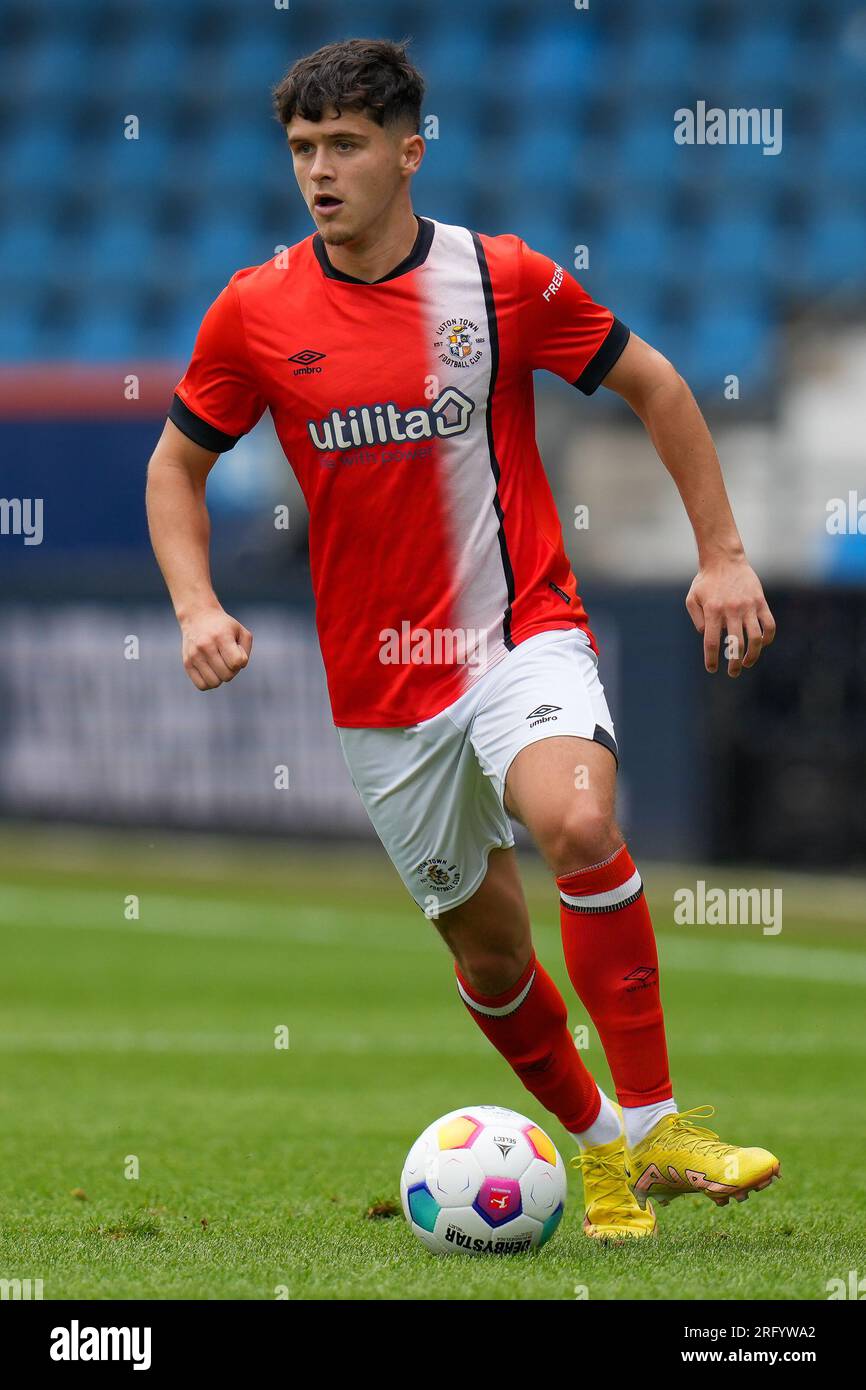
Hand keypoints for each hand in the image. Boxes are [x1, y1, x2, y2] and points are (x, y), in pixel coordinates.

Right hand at [180, 606, 252, 689]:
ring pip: (214, 683)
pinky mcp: (187, 663)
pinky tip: (210, 671)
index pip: (236, 663)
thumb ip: (246, 650)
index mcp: (221, 637)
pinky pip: (202, 686)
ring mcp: (194, 655)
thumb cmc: (224, 627)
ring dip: (220, 678)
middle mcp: (205, 646)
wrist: (198, 617)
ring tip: (219, 665)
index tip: (236, 652)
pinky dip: (209, 683)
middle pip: (227, 675)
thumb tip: (237, 666)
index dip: (240, 662)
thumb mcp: (241, 632)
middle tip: (227, 659)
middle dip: (232, 670)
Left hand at [685, 557, 775, 676]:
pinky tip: (762, 645)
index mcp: (713, 611)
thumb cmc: (705, 581)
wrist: (724, 560)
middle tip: (733, 673)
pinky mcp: (761, 602)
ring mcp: (748, 606)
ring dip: (753, 655)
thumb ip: (697, 620)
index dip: (712, 659)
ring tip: (747, 663)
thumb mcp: (692, 599)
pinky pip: (769, 624)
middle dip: (734, 663)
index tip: (712, 669)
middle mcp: (731, 610)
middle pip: (735, 645)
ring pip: (756, 638)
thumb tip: (707, 637)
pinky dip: (768, 638)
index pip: (712, 642)